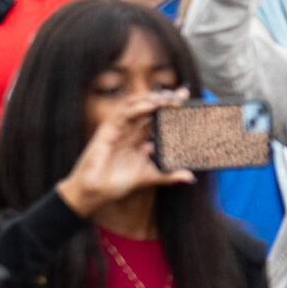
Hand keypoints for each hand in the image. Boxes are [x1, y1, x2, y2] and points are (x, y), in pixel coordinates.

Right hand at [56, 89, 193, 217]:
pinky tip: (150, 105)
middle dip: (165, 98)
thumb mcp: (149, 176)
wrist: (95, 192)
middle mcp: (130, 128)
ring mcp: (118, 127)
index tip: (187, 98)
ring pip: (135, 105)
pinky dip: (137, 108)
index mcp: (140, 136)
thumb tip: (191, 177)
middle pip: (149, 106)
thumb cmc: (118, 182)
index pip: (158, 115)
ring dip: (152, 99)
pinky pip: (122, 115)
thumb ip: (169, 175)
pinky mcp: (107, 130)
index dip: (171, 106)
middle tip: (181, 95)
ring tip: (169, 97)